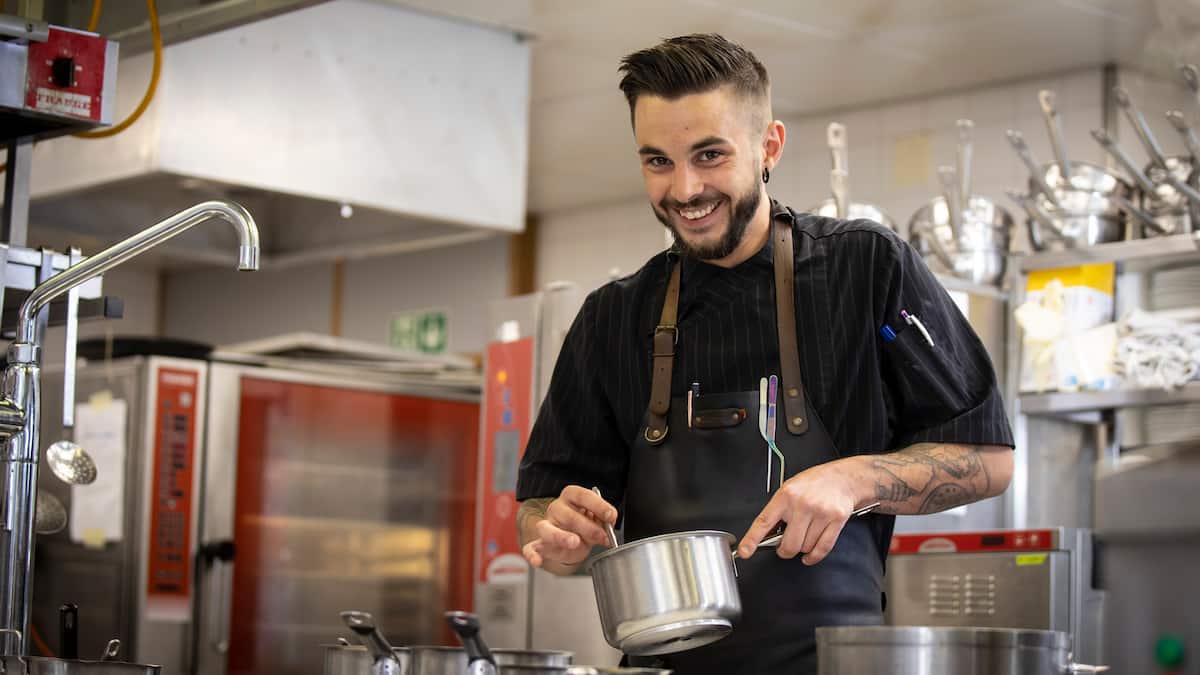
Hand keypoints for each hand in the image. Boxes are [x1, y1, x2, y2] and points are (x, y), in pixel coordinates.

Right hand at [521, 485, 616, 568]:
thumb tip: (610, 521)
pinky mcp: (539, 545)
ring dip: (561, 536)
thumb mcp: (596, 521)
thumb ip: (602, 520)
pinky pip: (530, 548)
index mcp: (571, 498)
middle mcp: (556, 509)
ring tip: (575, 542)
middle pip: (568, 514)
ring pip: (546, 529)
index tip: (611, 515)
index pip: (582, 495)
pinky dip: (532, 555)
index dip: (598, 505)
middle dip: (588, 527)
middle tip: (602, 536)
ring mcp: (546, 526)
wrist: (573, 544)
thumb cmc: (584, 528)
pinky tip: (538, 561)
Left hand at [736, 460, 861, 565]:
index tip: (744, 552)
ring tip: (803, 535)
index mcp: (786, 495)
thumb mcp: (789, 489)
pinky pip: (822, 548)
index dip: (752, 539)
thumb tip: (766, 535)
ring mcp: (821, 513)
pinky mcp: (836, 520)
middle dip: (785, 550)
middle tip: (785, 546)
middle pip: (789, 544)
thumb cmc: (814, 483)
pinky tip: (810, 555)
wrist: (842, 478)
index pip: (764, 521)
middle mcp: (802, 504)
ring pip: (806, 547)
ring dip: (802, 549)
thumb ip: (778, 510)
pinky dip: (814, 557)